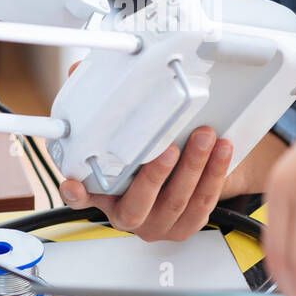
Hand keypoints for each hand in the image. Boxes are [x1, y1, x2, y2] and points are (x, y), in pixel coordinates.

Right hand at [58, 63, 232, 240]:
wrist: (190, 177)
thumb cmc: (151, 152)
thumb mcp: (126, 131)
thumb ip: (102, 104)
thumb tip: (77, 71)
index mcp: (105, 194)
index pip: (83, 197)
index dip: (76, 193)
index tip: (73, 184)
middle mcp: (129, 214)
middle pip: (137, 204)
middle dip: (155, 175)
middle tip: (169, 148)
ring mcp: (159, 223)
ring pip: (176, 201)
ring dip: (193, 167)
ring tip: (204, 137)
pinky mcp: (188, 224)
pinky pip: (204, 202)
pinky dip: (214, 174)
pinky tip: (221, 150)